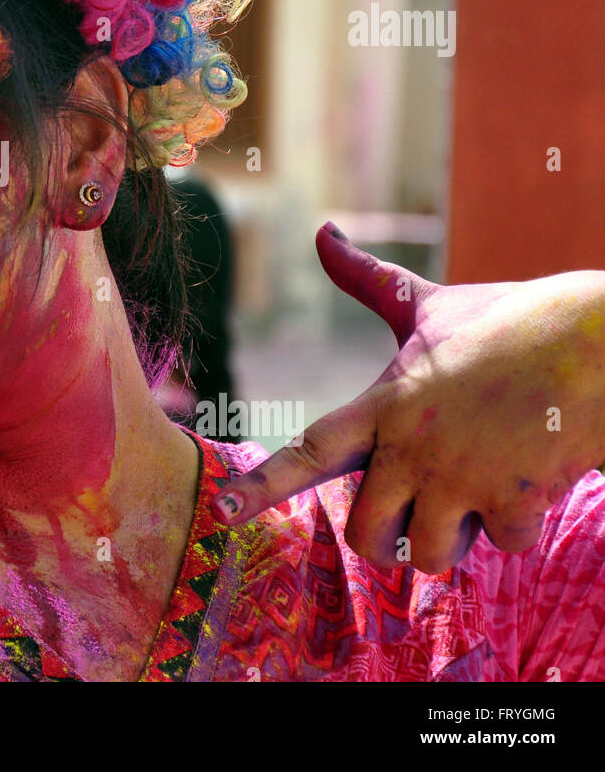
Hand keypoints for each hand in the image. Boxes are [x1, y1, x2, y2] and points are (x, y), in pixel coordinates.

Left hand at [209, 224, 604, 574]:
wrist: (594, 340)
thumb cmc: (508, 324)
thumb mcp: (426, 305)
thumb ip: (367, 280)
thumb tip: (322, 231)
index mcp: (383, 404)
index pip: (309, 451)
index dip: (263, 485)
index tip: (219, 508)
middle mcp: (411, 447)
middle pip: (367, 533)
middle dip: (385, 539)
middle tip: (415, 514)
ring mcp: (461, 477)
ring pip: (431, 553)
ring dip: (452, 537)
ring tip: (475, 488)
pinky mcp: (514, 500)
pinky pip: (503, 545)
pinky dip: (517, 523)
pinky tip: (531, 478)